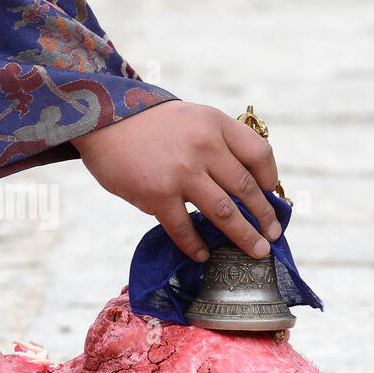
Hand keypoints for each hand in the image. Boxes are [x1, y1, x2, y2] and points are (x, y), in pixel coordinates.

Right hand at [71, 100, 281, 261]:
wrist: (101, 120)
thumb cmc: (147, 123)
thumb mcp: (190, 118)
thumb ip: (214, 143)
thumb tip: (237, 183)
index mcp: (215, 124)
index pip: (259, 154)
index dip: (269, 179)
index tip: (271, 196)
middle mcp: (204, 147)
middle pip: (246, 188)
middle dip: (264, 216)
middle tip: (272, 235)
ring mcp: (181, 173)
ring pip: (223, 212)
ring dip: (244, 236)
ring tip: (255, 251)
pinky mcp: (157, 195)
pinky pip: (184, 228)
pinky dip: (196, 245)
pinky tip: (202, 254)